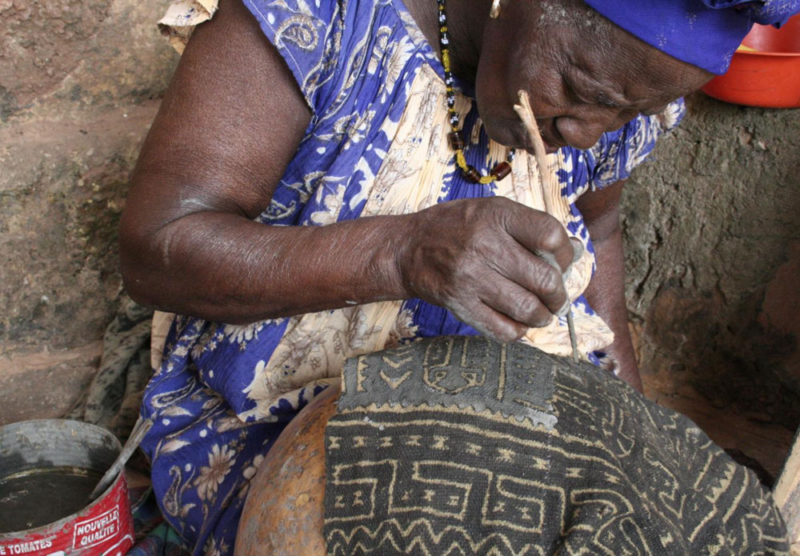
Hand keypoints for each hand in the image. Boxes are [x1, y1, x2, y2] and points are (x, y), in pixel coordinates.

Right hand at [397, 197, 574, 341]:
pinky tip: (517, 323)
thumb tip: (575, 251)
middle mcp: (484, 245)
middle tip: (555, 298)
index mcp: (496, 215)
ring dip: (543, 316)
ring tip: (540, 313)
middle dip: (558, 295)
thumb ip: (531, 227)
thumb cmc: (456, 227)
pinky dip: (518, 331)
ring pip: (528, 308)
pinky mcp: (460, 304)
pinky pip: (503, 329)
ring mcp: (471, 277)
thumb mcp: (492, 211)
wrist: (408, 248)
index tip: (561, 261)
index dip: (565, 254)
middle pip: (545, 279)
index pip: (550, 235)